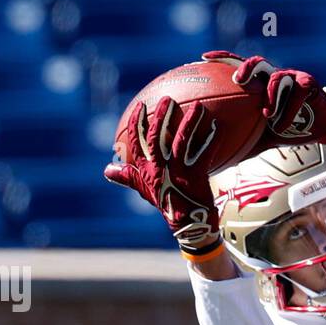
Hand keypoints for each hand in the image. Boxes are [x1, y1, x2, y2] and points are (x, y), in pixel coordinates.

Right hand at [103, 97, 222, 257]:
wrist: (188, 224)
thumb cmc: (167, 204)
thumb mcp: (145, 190)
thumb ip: (128, 177)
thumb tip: (108, 169)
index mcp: (147, 169)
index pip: (137, 141)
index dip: (138, 123)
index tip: (140, 106)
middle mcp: (160, 168)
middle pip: (157, 137)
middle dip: (161, 116)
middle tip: (167, 100)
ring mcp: (178, 172)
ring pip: (182, 141)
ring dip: (190, 122)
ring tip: (198, 106)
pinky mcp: (196, 177)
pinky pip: (204, 154)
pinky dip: (211, 140)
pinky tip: (218, 126)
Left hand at [202, 51, 325, 152]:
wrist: (323, 127)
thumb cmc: (291, 129)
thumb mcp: (264, 137)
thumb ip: (244, 142)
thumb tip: (220, 162)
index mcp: (260, 84)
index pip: (239, 66)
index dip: (223, 60)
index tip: (203, 59)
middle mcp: (274, 76)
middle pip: (259, 63)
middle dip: (248, 68)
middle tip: (238, 81)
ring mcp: (292, 78)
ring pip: (278, 79)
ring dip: (272, 96)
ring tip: (267, 115)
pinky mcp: (309, 84)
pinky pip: (297, 93)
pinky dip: (289, 111)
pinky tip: (282, 127)